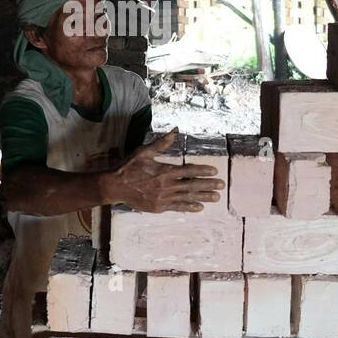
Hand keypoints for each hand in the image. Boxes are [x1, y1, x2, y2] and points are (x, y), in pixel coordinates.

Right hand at [101, 129, 224, 212]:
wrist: (116, 186)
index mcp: (165, 171)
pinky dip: (189, 207)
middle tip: (221, 186)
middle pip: (192, 185)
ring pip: (187, 197)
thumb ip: (161, 143)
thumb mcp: (144, 152)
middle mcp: (167, 185)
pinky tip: (199, 207)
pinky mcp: (159, 207)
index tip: (215, 171)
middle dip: (208, 185)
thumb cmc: (129, 167)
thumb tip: (175, 130)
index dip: (203, 170)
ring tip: (215, 197)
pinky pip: (178, 207)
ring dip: (203, 197)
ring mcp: (163, 198)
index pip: (189, 170)